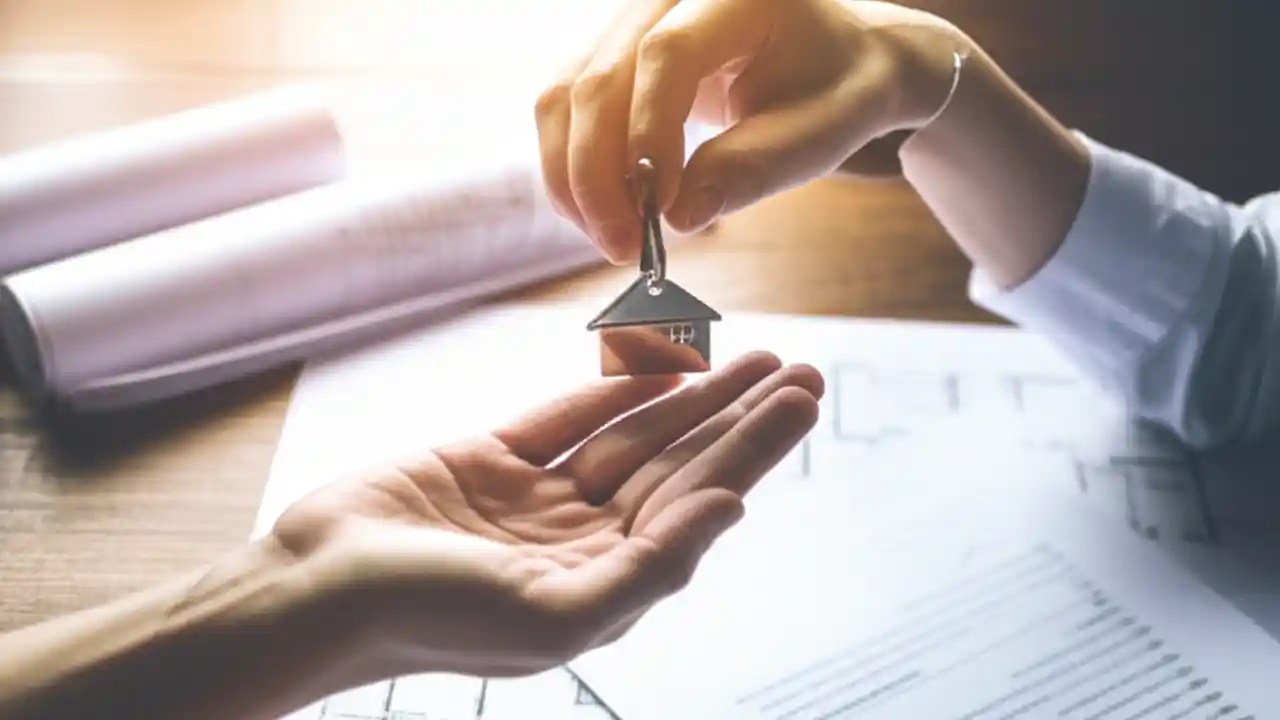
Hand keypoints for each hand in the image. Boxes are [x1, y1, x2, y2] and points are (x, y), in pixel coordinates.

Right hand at [271, 352, 821, 677]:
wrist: (312, 591)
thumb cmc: (426, 617)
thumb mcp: (553, 612)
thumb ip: (651, 569)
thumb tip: (732, 512)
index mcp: (602, 585)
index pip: (695, 504)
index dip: (752, 452)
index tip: (800, 403)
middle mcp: (578, 543)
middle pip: (677, 468)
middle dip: (738, 419)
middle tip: (800, 370)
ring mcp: (534, 502)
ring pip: (631, 439)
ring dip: (688, 398)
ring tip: (748, 359)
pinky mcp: (488, 464)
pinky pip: (563, 421)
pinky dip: (610, 392)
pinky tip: (659, 368)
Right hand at [535, 0, 967, 261]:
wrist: (836, 59)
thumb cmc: (836, 88)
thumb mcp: (820, 134)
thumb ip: (754, 168)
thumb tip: (679, 217)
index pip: (666, 55)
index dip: (649, 133)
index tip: (659, 207)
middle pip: (598, 78)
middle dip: (596, 174)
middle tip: (622, 247)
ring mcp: (631, 22)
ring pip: (566, 96)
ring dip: (572, 179)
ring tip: (612, 239)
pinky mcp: (611, 58)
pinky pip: (567, 110)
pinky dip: (573, 169)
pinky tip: (602, 215)